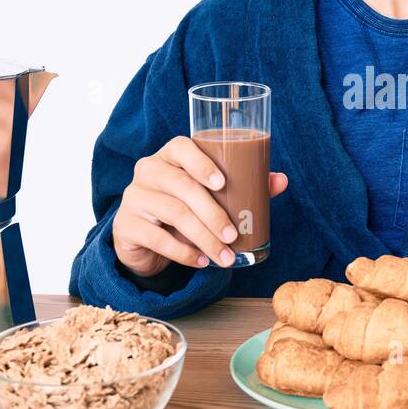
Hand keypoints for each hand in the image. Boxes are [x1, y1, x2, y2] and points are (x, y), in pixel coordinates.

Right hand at [112, 136, 288, 276]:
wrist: (144, 236)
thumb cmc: (184, 206)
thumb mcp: (210, 195)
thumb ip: (244, 186)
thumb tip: (281, 180)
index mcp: (170, 155)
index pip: (181, 147)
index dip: (202, 163)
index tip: (222, 183)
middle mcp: (148, 170)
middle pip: (182, 186)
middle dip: (212, 213)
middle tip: (233, 235)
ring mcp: (134, 197)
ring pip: (173, 213)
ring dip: (204, 237)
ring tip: (225, 255)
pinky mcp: (126, 225)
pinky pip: (157, 238)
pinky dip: (183, 252)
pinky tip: (201, 261)